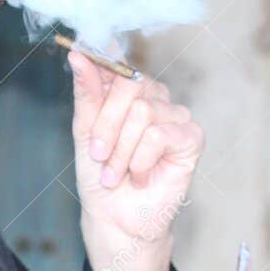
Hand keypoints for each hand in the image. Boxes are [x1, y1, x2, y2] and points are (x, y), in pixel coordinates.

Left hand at [68, 51, 203, 270]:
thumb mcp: (85, 131)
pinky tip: (141, 177)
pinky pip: (159, 135)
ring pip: (143, 113)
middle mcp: (154, 95)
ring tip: (118, 173)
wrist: (115, 217)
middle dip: (106, 125)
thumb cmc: (100, 176)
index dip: (99, 72)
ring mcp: (175, 114)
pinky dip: (141, 161)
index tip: (80, 74)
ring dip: (121, 151)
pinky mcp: (191, 136)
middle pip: (131, 84)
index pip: (117, 64)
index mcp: (128, 89)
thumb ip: (87, 92)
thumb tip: (78, 53)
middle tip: (99, 155)